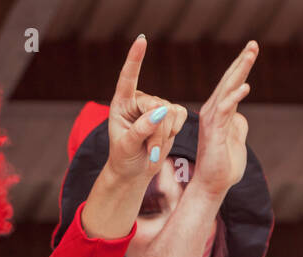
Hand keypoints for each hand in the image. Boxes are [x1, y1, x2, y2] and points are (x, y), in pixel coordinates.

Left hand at [104, 35, 186, 183]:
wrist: (135, 170)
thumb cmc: (124, 158)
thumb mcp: (126, 147)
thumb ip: (140, 130)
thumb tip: (159, 112)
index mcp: (121, 103)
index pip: (127, 78)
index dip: (135, 59)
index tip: (141, 40)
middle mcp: (139, 100)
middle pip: (157, 107)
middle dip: (156, 132)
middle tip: (149, 151)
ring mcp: (157, 105)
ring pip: (170, 113)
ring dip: (163, 136)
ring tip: (151, 148)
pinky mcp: (171, 112)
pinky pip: (181, 116)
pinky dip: (174, 131)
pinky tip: (163, 139)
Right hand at [193, 41, 256, 199]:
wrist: (213, 185)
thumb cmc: (223, 165)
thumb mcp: (235, 139)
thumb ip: (236, 124)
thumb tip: (240, 116)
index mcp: (218, 113)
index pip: (230, 84)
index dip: (241, 66)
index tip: (252, 50)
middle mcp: (212, 113)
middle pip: (228, 81)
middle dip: (241, 62)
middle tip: (253, 44)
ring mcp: (212, 122)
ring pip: (226, 90)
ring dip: (239, 72)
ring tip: (250, 55)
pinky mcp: (214, 132)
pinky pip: (224, 111)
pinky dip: (234, 97)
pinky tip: (245, 86)